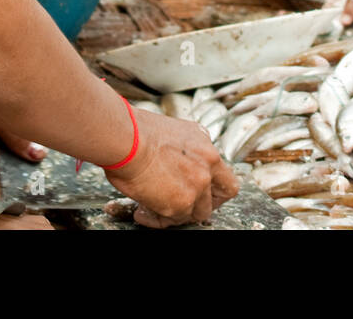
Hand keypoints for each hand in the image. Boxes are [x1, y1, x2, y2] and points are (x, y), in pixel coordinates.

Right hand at [104, 111, 238, 227]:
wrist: (126, 138)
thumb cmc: (139, 132)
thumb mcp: (178, 131)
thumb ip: (191, 147)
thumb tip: (185, 157)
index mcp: (207, 151)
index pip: (227, 180)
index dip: (215, 190)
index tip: (203, 192)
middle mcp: (207, 170)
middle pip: (217, 200)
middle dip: (201, 205)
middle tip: (182, 205)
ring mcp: (196, 188)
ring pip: (195, 213)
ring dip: (176, 213)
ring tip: (153, 207)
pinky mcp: (179, 204)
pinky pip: (170, 221)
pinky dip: (155, 220)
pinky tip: (141, 212)